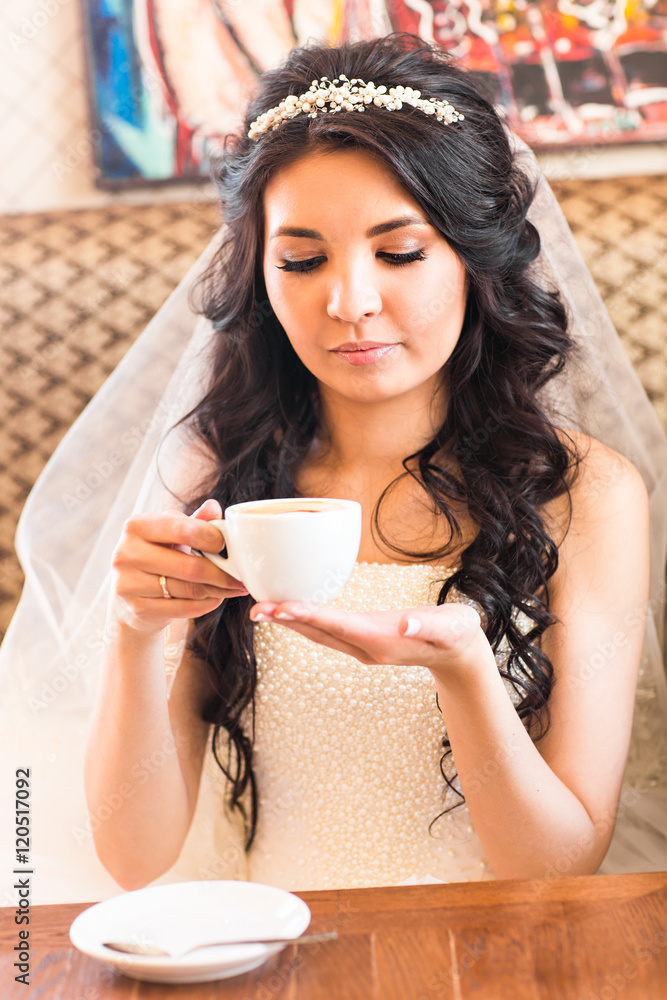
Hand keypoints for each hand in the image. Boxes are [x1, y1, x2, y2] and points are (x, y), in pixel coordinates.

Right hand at [112, 499, 248, 633]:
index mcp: (136, 526)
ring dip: (218, 590)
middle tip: (241, 576)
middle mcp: (127, 553)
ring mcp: (128, 583)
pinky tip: (215, 598)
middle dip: (222, 573)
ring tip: (234, 587)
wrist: (127, 594)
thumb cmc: (156, 555)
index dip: (211, 538)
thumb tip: (214, 506)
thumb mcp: (170, 533)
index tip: (227, 545)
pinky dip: (206, 604)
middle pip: (190, 567)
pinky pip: (184, 608)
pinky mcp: (137, 609)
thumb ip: (193, 521)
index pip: (183, 529)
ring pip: (189, 590)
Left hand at [248, 599, 486, 681]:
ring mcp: (363, 649)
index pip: (337, 626)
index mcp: (382, 640)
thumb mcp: (451, 626)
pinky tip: (290, 613)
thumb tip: (407, 621)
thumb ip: (429, 624)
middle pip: (320, 633)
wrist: (460, 655)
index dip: (307, 615)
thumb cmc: (456, 634)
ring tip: (263, 610)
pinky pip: (327, 633)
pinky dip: (306, 622)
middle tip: (256, 609)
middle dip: (287, 621)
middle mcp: (366, 648)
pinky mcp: (363, 644)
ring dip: (291, 623)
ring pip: (320, 636)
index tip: (280, 607)